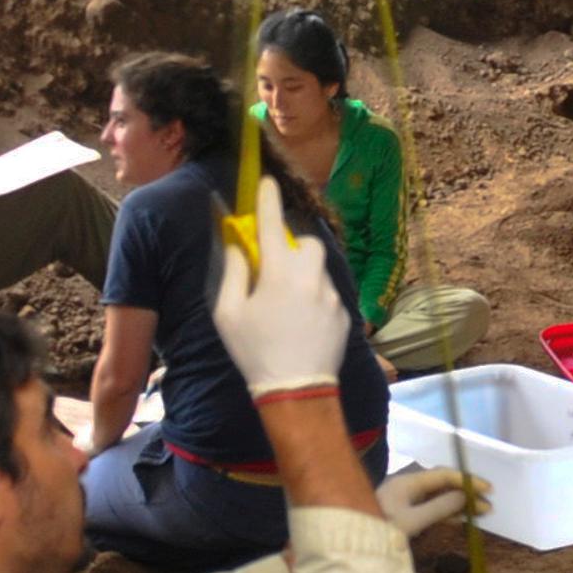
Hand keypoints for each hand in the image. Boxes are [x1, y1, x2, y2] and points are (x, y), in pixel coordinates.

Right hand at [207, 179, 355, 398]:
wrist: (298, 390)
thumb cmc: (255, 351)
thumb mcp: (228, 312)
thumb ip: (234, 272)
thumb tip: (238, 245)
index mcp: (280, 271)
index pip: (274, 223)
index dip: (268, 200)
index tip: (267, 182)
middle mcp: (312, 276)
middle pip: (308, 244)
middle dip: (294, 247)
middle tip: (276, 266)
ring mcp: (333, 295)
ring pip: (320, 270)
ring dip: (304, 275)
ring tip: (287, 302)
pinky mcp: (345, 314)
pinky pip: (328, 293)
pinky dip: (315, 297)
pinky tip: (302, 321)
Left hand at [374, 465, 480, 541]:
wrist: (351, 547)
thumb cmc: (379, 531)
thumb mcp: (412, 521)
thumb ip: (439, 508)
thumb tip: (463, 497)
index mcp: (407, 483)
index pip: (443, 475)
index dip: (466, 480)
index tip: (487, 490)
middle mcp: (406, 487)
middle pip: (442, 484)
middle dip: (466, 493)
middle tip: (487, 505)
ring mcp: (404, 500)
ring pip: (438, 497)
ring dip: (459, 504)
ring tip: (480, 512)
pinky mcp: (403, 514)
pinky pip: (430, 508)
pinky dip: (447, 513)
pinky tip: (460, 519)